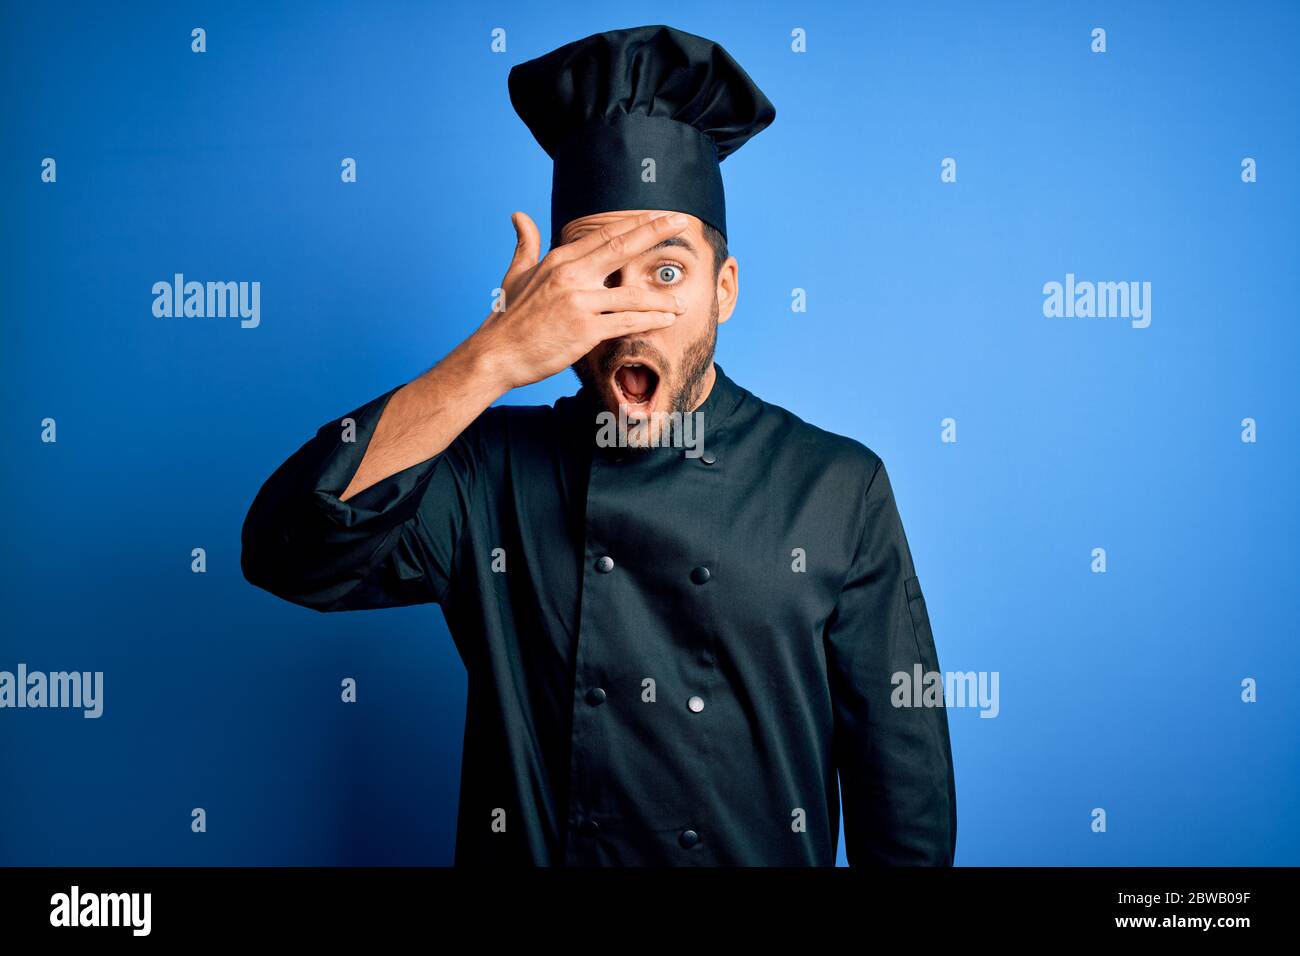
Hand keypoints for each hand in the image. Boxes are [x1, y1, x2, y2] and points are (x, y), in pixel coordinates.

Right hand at [472, 210, 688, 390]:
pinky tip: (667, 320)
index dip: (633, 224)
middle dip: (654, 232)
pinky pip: (626, 323)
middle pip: (621, 248)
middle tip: (680, 222)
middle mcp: (570, 275)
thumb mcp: (517, 274)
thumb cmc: (508, 317)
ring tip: (683, 299)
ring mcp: (579, 302)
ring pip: (631, 294)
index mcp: (559, 260)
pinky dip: (650, 321)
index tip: (656, 215)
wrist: (496, 355)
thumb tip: (519, 216)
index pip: (603, 235)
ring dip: (661, 297)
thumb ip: (525, 244)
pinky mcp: (585, 330)